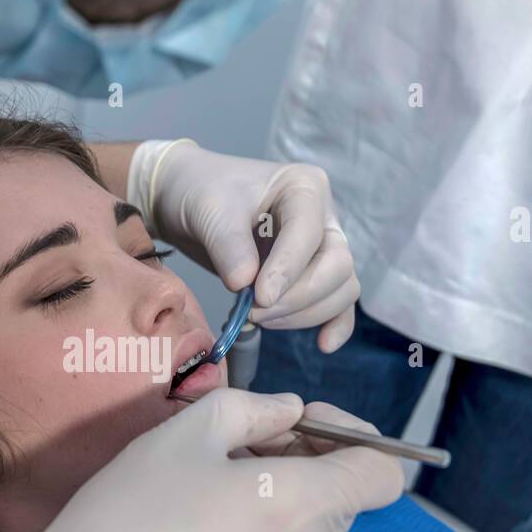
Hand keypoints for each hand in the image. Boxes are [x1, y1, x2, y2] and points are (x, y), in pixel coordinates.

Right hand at [0, 388, 402, 531]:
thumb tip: (289, 414)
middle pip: (339, 502)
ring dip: (275, 508)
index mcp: (302, 508)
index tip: (297, 425)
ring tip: (203, 498)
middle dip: (302, 466)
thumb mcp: (184, 433)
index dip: (354, 437)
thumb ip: (254, 408)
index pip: (383, 475)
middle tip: (233, 451)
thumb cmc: (128, 517)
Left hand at [132, 141, 358, 352]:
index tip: (258, 297)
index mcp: (305, 187)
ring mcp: (323, 247)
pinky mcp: (314, 274)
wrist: (191, 201)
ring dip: (304, 313)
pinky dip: (334, 324)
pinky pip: (339, 303)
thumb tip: (246, 284)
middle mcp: (324, 216)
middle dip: (298, 298)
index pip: (309, 234)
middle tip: (254, 311)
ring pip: (340, 288)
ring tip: (258, 318)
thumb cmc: (202, 194)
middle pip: (337, 266)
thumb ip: (229, 246)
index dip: (287, 270)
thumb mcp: (209, 212)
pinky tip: (323, 344)